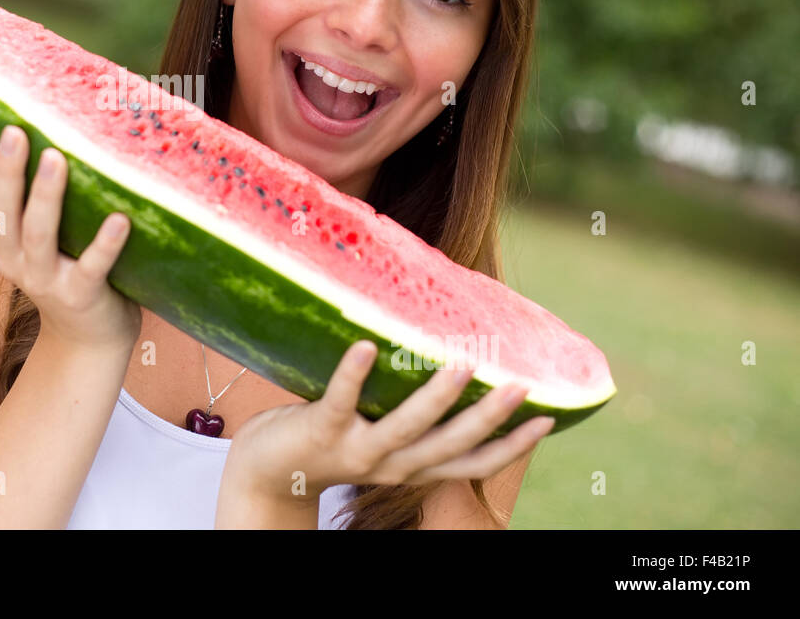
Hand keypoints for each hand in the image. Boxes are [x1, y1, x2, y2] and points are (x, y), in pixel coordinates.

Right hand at [0, 119, 141, 351]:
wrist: (88, 336)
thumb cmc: (63, 262)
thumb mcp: (32, 230)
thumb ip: (26, 189)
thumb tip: (36, 117)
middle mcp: (10, 258)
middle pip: (0, 210)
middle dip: (5, 170)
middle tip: (15, 130)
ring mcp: (44, 280)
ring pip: (37, 235)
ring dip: (46, 197)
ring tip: (56, 158)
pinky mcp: (80, 296)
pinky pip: (91, 267)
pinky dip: (104, 244)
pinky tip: (121, 219)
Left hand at [222, 340, 553, 507]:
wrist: (265, 469)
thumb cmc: (329, 437)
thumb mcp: (380, 431)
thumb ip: (409, 409)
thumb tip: (449, 361)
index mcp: (411, 466)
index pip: (472, 461)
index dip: (511, 444)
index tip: (548, 418)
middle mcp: (392, 465)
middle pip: (449, 447)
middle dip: (488, 419)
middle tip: (522, 386)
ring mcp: (357, 450)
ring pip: (405, 429)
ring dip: (435, 400)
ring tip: (462, 365)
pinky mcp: (320, 430)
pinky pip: (341, 400)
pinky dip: (354, 373)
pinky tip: (367, 344)